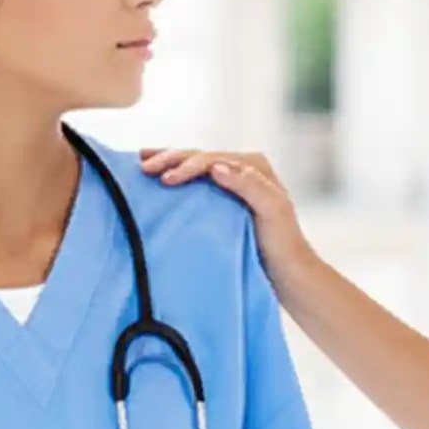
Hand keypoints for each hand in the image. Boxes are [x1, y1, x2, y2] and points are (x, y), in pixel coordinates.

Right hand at [139, 147, 314, 274]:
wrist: (286, 272)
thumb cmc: (282, 244)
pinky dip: (175, 174)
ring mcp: (231, 183)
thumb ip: (249, 185)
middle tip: (144, 167)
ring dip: (168, 162)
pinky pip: (195, 181)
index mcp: (253, 165)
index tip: (165, 180)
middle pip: (199, 157)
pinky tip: (158, 174)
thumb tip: (217, 166)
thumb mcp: (272, 211)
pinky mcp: (222, 199)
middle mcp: (242, 168)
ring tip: (142, 161)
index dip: (186, 165)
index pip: (212, 158)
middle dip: (170, 159)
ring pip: (193, 165)